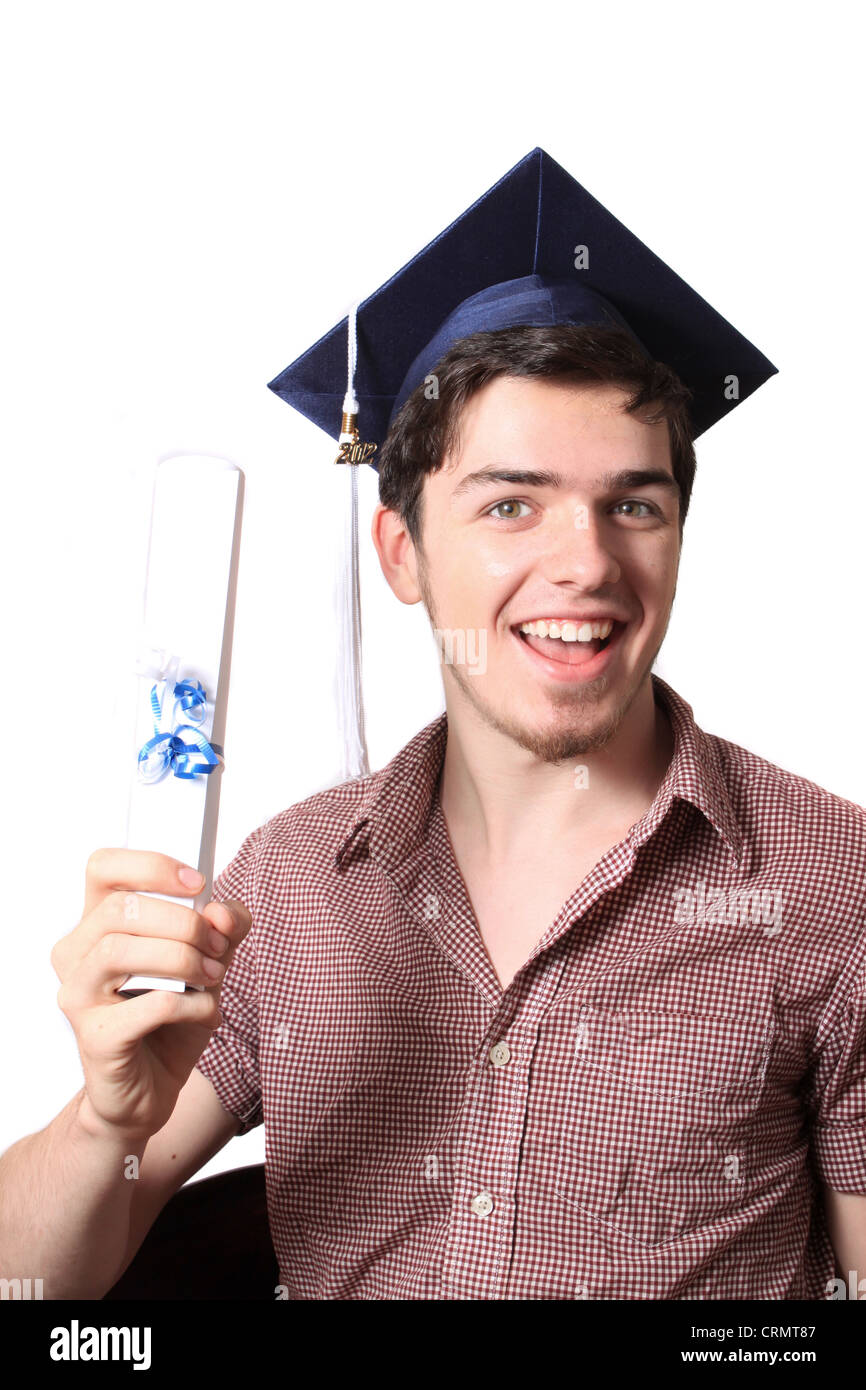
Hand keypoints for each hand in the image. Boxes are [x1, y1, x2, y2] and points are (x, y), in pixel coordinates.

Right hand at [51, 848, 251, 1141]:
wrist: (149, 1094)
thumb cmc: (169, 1024)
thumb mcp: (208, 965)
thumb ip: (223, 931)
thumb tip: (223, 912)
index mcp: (97, 926)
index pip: (103, 868)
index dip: (151, 865)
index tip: (198, 883)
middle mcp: (76, 956)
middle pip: (120, 908)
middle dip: (183, 923)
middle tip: (217, 947)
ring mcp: (79, 997)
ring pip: (120, 950)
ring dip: (183, 959)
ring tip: (213, 977)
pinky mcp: (95, 1038)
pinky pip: (148, 1005)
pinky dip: (190, 1004)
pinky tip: (205, 1012)